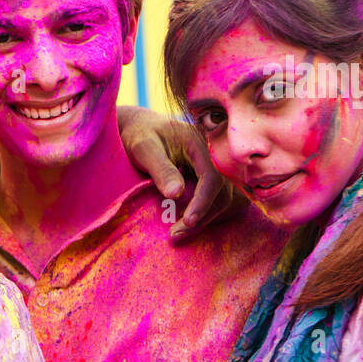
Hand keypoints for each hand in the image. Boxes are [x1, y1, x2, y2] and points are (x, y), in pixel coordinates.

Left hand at [116, 105, 239, 239]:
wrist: (141, 128)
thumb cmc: (140, 135)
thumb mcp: (144, 149)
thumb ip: (161, 169)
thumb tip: (175, 194)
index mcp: (200, 142)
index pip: (213, 176)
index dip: (203, 201)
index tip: (188, 221)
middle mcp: (213, 154)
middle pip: (222, 191)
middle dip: (203, 215)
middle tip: (176, 234)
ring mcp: (214, 166)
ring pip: (222, 198)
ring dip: (204, 218)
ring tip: (178, 232)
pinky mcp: (209, 176)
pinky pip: (216, 198)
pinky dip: (204, 212)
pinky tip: (185, 221)